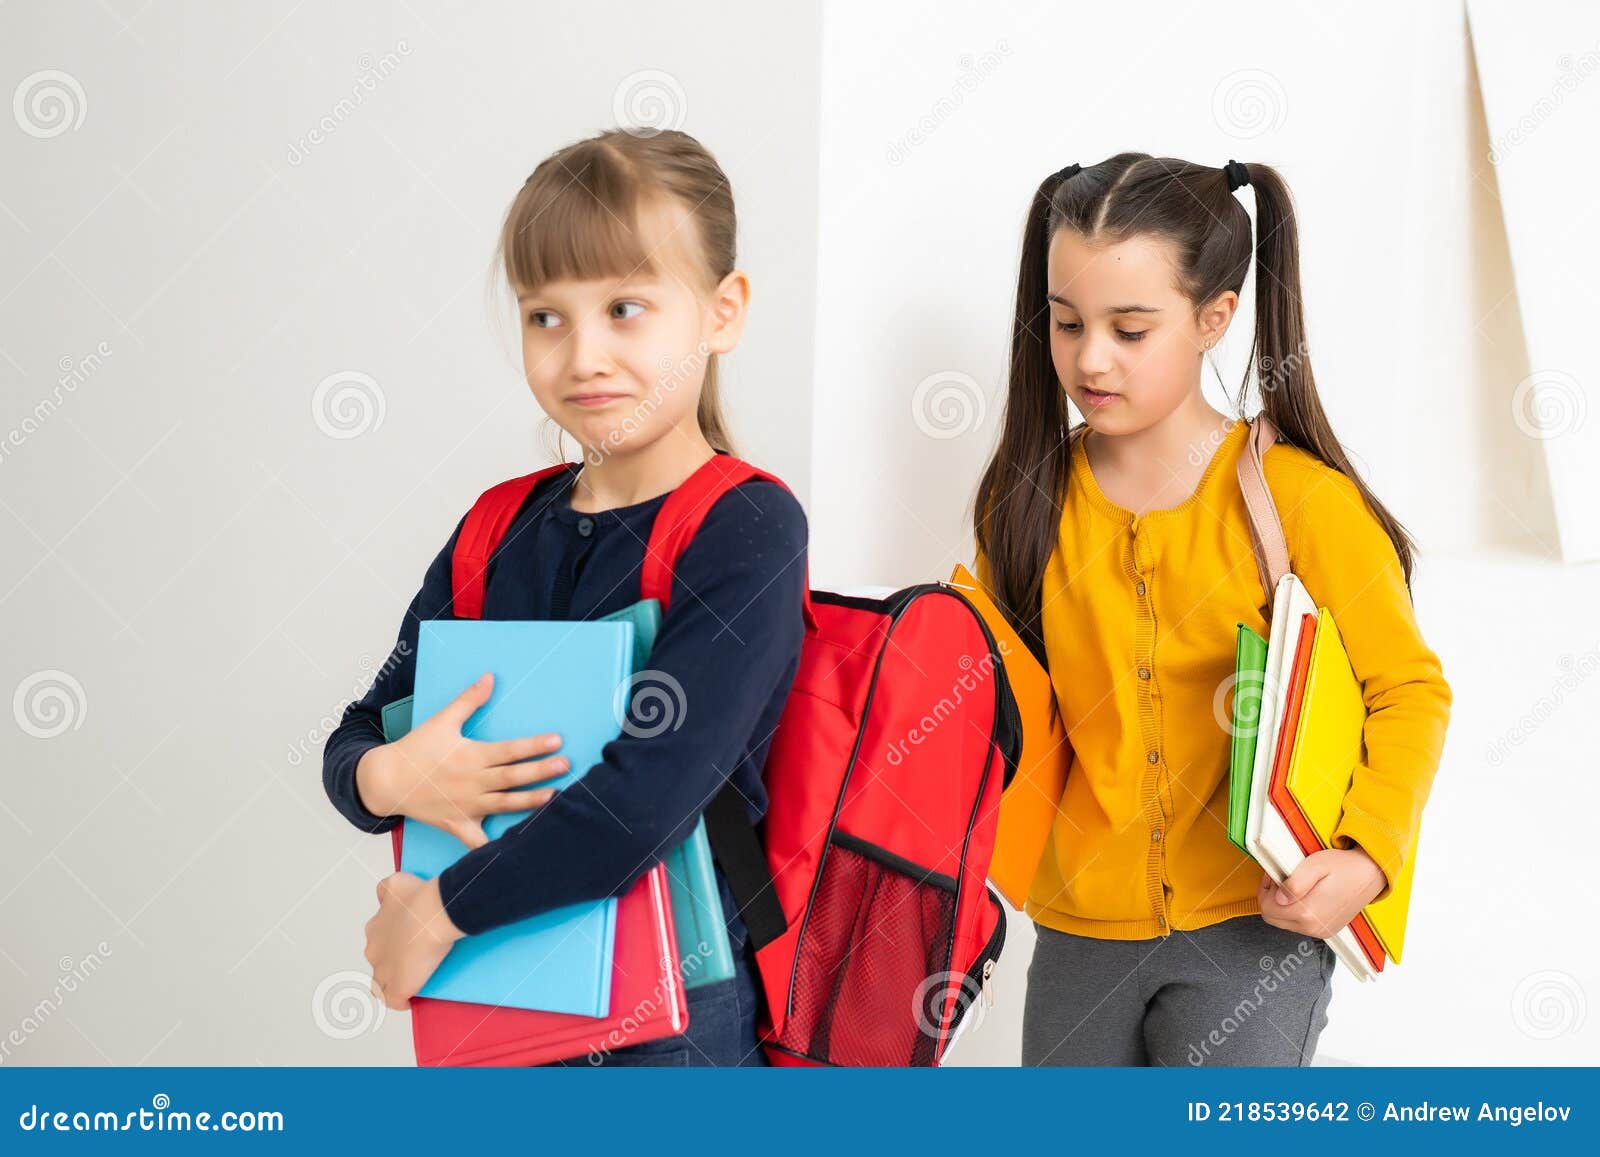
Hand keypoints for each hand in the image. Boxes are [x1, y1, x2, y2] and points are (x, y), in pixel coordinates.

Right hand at [355, 672, 569, 847]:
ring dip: (530, 802)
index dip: (533, 746)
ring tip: (554, 797)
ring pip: (504, 805)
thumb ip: (469, 700)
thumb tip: (489, 677)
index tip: (557, 741)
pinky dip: (495, 846)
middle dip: (541, 771)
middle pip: (511, 777)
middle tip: (566, 766)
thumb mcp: (442, 720)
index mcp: (470, 756)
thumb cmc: (416, 749)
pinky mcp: (457, 824)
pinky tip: (518, 847)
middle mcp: (471, 782)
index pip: (508, 750)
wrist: (386, 780)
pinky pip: (479, 840)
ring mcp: (465, 805)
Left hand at [364, 872, 464, 1009]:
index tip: (405, 939)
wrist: (433, 914)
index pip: (377, 940)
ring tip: (412, 979)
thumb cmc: (419, 898)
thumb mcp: (396, 883)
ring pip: (380, 983)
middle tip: (413, 956)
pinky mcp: (397, 988)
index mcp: (374, 928)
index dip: (390, 941)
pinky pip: (393, 1001)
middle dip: (391, 960)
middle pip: (378, 961)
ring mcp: (384, 971)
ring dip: (393, 981)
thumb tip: (384, 893)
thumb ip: (386, 890)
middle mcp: (374, 950)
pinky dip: (401, 1002)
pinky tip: (410, 1000)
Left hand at [1259, 846, 1386, 939]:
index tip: (1274, 874)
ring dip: (1283, 905)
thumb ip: (1293, 883)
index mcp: (1307, 913)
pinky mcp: (1326, 930)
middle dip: (1271, 898)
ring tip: (1295, 885)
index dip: (1266, 888)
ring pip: (1285, 922)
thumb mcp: (1314, 865)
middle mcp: (1313, 928)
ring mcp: (1321, 931)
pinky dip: (1295, 911)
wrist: (1370, 874)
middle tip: (1281, 879)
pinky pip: (1299, 925)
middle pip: (1273, 918)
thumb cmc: (1343, 867)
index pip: (1267, 908)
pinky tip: (1305, 895)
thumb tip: (1278, 898)